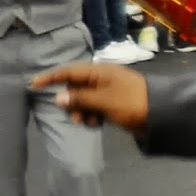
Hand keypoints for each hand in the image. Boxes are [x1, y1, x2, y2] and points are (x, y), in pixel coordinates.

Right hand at [30, 63, 149, 134]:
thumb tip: (58, 97)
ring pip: (85, 100)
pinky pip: (95, 107)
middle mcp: (103, 79)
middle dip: (71, 102)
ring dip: (82, 111)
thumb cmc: (131, 103)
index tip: (33, 85)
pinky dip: (93, 115)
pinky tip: (98, 124)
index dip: (51, 77)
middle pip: (76, 87)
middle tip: (75, 117)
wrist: (162, 115)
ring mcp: (110, 91)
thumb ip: (79, 99)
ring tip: (89, 122)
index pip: (70, 71)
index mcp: (100, 72)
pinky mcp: (115, 104)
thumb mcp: (103, 101)